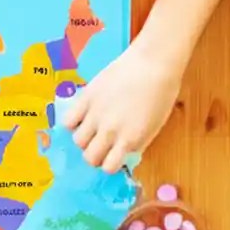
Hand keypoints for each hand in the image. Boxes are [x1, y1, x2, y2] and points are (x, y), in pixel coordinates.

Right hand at [62, 38, 184, 172]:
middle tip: (100, 145)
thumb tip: (124, 154)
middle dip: (95, 155)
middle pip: (90, 157)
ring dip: (84, 139)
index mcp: (129, 140)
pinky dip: (72, 123)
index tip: (111, 156)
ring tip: (91, 130)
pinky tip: (81, 118)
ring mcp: (95, 114)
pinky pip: (68, 120)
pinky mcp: (86, 98)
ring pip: (78, 141)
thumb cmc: (161, 94)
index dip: (109, 164)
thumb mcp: (155, 126)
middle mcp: (110, 131)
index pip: (108, 167)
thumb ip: (137, 143)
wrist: (153, 63)